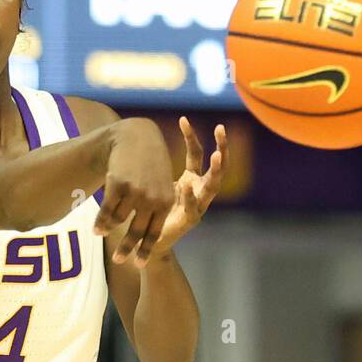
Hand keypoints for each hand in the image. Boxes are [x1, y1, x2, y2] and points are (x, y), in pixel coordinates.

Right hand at [94, 119, 174, 266]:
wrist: (136, 137)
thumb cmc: (149, 165)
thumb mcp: (160, 185)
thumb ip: (156, 208)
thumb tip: (146, 235)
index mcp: (165, 201)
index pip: (154, 231)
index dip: (146, 249)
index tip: (139, 265)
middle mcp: (151, 198)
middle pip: (136, 231)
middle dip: (126, 248)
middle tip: (118, 261)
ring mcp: (134, 191)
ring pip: (118, 220)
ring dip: (109, 229)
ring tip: (101, 235)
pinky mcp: (118, 184)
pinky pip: (107, 210)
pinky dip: (101, 221)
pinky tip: (96, 230)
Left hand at [149, 118, 226, 258]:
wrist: (148, 242)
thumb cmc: (151, 209)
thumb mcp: (153, 183)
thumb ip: (152, 167)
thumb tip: (139, 139)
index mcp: (192, 178)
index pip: (196, 153)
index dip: (191, 136)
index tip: (183, 118)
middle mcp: (200, 190)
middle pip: (217, 166)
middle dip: (222, 147)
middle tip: (221, 128)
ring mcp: (198, 205)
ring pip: (213, 185)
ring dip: (218, 169)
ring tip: (218, 155)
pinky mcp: (190, 220)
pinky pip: (193, 207)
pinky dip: (190, 197)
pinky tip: (187, 186)